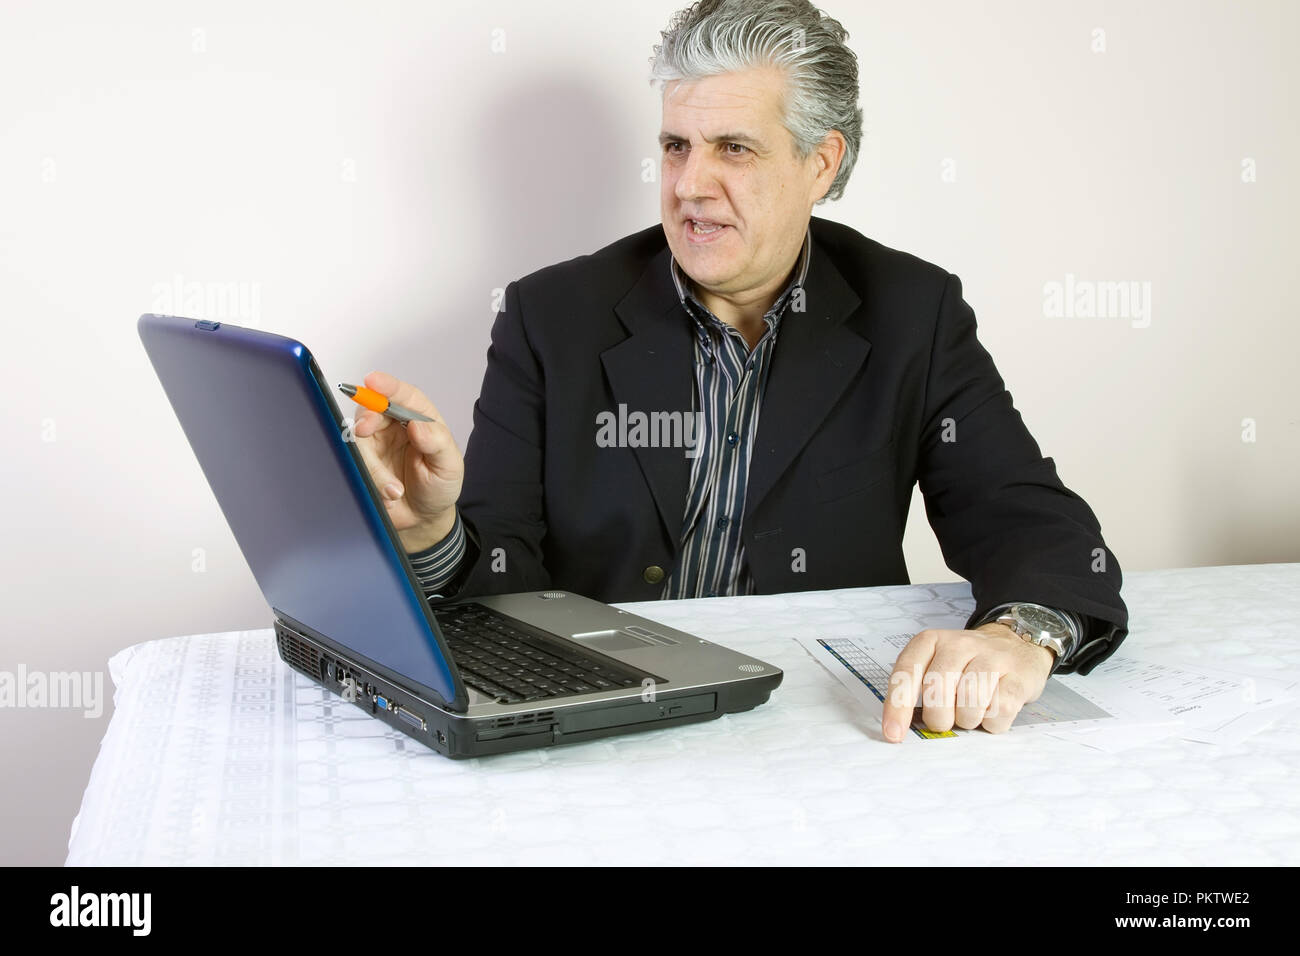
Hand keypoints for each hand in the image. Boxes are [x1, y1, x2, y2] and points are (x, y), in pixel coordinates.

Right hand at [350, 370, 463, 550]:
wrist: (422, 518)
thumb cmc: (438, 486)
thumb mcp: (449, 466)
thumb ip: (438, 443)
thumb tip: (418, 425)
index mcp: (419, 418)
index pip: (403, 395)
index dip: (387, 386)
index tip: (373, 380)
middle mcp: (393, 426)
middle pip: (371, 410)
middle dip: (365, 417)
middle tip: (364, 430)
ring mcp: (373, 445)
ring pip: (357, 441)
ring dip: (373, 466)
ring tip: (396, 490)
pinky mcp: (360, 464)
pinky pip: (352, 464)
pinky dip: (369, 480)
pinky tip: (388, 494)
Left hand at [879, 623, 1054, 741]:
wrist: (1016, 643)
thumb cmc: (969, 662)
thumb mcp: (937, 663)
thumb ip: (919, 688)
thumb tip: (901, 728)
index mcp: (931, 641)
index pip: (906, 672)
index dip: (897, 706)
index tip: (893, 734)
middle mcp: (959, 644)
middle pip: (937, 689)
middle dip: (938, 717)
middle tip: (945, 722)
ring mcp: (991, 657)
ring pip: (970, 701)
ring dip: (968, 720)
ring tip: (971, 714)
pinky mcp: (1018, 674)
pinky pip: (1000, 709)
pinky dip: (993, 722)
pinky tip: (992, 712)